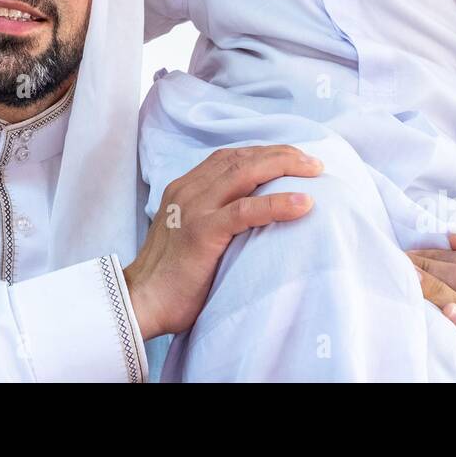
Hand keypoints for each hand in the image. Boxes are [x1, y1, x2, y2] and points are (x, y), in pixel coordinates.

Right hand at [122, 145, 321, 339]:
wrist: (140, 302)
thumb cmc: (171, 278)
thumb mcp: (191, 235)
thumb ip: (214, 218)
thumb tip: (255, 218)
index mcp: (185, 188)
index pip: (230, 157)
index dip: (264, 153)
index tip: (293, 158)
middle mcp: (188, 190)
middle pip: (242, 157)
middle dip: (281, 154)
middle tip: (313, 163)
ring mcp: (194, 208)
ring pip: (245, 173)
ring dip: (285, 166)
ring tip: (315, 171)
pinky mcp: (202, 232)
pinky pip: (246, 210)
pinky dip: (278, 203)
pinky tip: (303, 203)